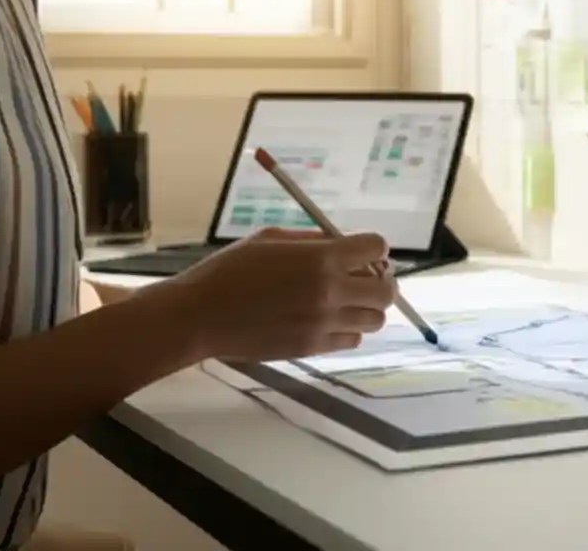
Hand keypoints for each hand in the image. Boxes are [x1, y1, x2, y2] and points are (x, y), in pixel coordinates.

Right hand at [137, 228, 396, 361]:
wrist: (200, 316)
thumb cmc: (230, 271)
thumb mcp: (270, 239)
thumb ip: (312, 241)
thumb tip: (341, 243)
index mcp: (322, 258)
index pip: (377, 248)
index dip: (373, 249)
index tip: (362, 253)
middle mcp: (331, 291)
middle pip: (387, 290)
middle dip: (381, 282)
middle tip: (362, 279)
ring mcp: (324, 323)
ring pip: (375, 319)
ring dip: (366, 308)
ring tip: (345, 302)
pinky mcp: (313, 348)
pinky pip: (352, 341)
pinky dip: (347, 330)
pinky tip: (327, 321)